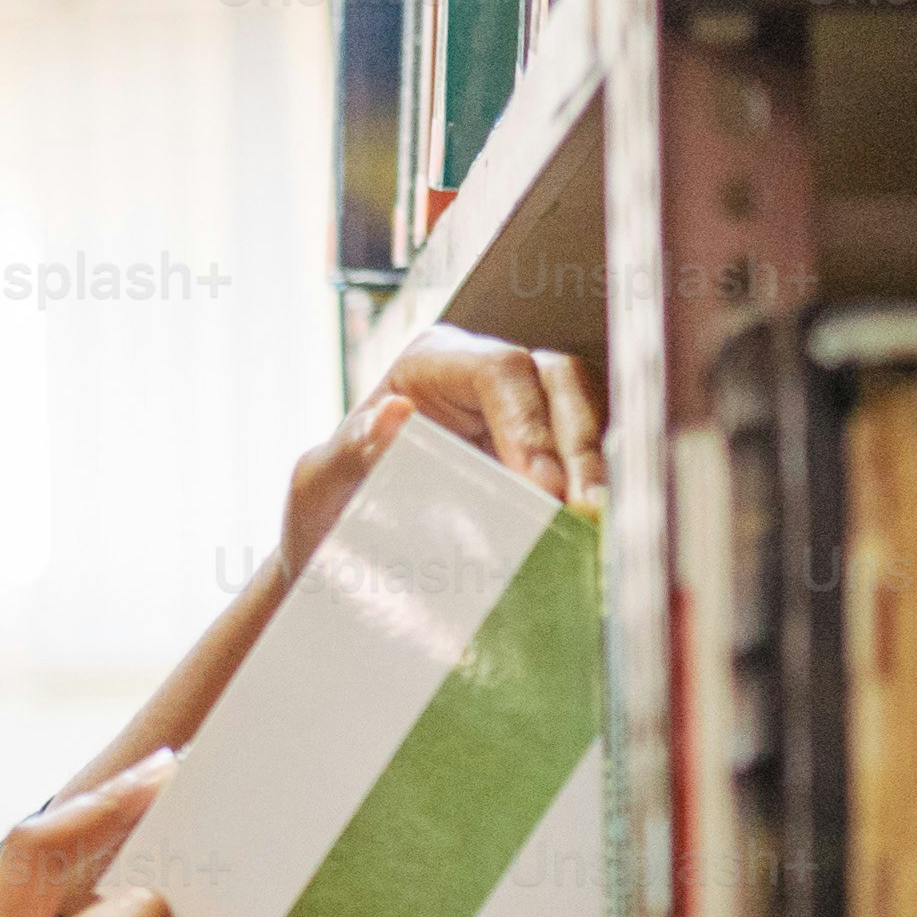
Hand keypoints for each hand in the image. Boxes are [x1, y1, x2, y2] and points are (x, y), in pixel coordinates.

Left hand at [276, 326, 600, 591]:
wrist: (344, 553)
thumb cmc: (328, 508)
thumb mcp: (320, 484)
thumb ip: (350, 449)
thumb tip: (395, 412)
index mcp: (432, 363)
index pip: (501, 369)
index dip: (528, 422)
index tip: (538, 487)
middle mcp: (486, 376)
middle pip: (559, 382)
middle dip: (578, 444)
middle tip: (584, 510)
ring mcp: (522, 412)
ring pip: (584, 412)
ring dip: (595, 466)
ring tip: (596, 523)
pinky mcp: (545, 453)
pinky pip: (585, 456)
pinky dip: (592, 487)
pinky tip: (593, 531)